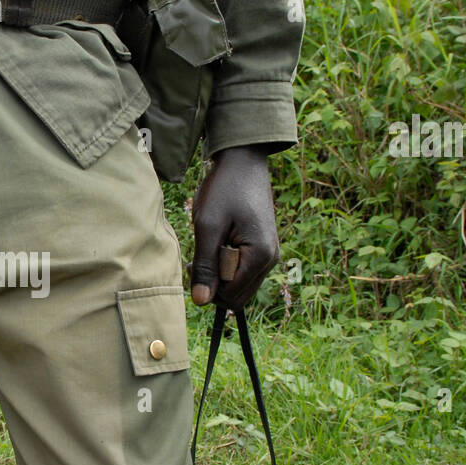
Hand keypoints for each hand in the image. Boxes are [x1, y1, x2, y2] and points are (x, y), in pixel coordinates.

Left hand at [189, 146, 280, 309]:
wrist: (244, 162)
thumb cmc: (225, 189)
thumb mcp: (208, 226)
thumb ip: (205, 265)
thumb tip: (201, 301)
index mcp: (260, 256)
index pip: (231, 296)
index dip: (208, 287)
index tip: (194, 263)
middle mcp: (271, 260)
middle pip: (238, 297)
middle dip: (215, 284)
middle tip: (199, 258)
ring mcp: (270, 255)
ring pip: (240, 287)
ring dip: (220, 276)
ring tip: (208, 250)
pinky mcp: (264, 250)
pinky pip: (244, 273)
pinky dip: (228, 267)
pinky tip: (218, 246)